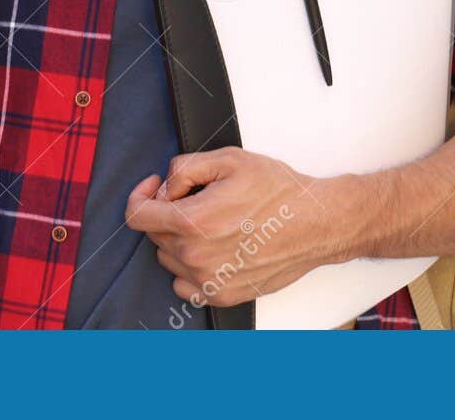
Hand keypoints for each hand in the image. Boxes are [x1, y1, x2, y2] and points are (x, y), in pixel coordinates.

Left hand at [126, 147, 361, 308]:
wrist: (316, 223)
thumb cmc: (279, 191)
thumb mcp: (230, 159)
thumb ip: (185, 168)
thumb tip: (164, 186)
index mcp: (193, 221)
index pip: (137, 215)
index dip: (141, 195)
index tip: (154, 188)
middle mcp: (195, 256)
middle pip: (155, 234)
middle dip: (169, 212)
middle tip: (201, 199)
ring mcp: (208, 280)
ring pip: (169, 258)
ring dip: (180, 239)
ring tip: (214, 224)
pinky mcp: (221, 295)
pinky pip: (184, 284)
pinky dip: (191, 267)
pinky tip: (215, 249)